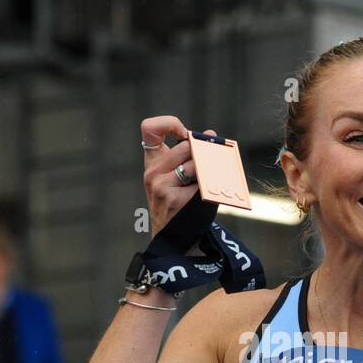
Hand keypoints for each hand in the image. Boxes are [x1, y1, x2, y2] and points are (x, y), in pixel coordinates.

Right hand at [140, 115, 216, 237]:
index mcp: (152, 163)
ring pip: (195, 164)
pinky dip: (211, 186)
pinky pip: (201, 183)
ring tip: (213, 179)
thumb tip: (211, 135)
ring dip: (209, 170)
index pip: (149, 128)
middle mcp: (152, 173)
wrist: (172, 240)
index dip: (169, 123)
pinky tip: (212, 193)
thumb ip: (187, 156)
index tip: (184, 134)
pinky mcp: (175, 200)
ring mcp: (161, 187)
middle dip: (203, 152)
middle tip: (213, 159)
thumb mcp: (173, 178)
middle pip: (185, 146)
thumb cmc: (178, 205)